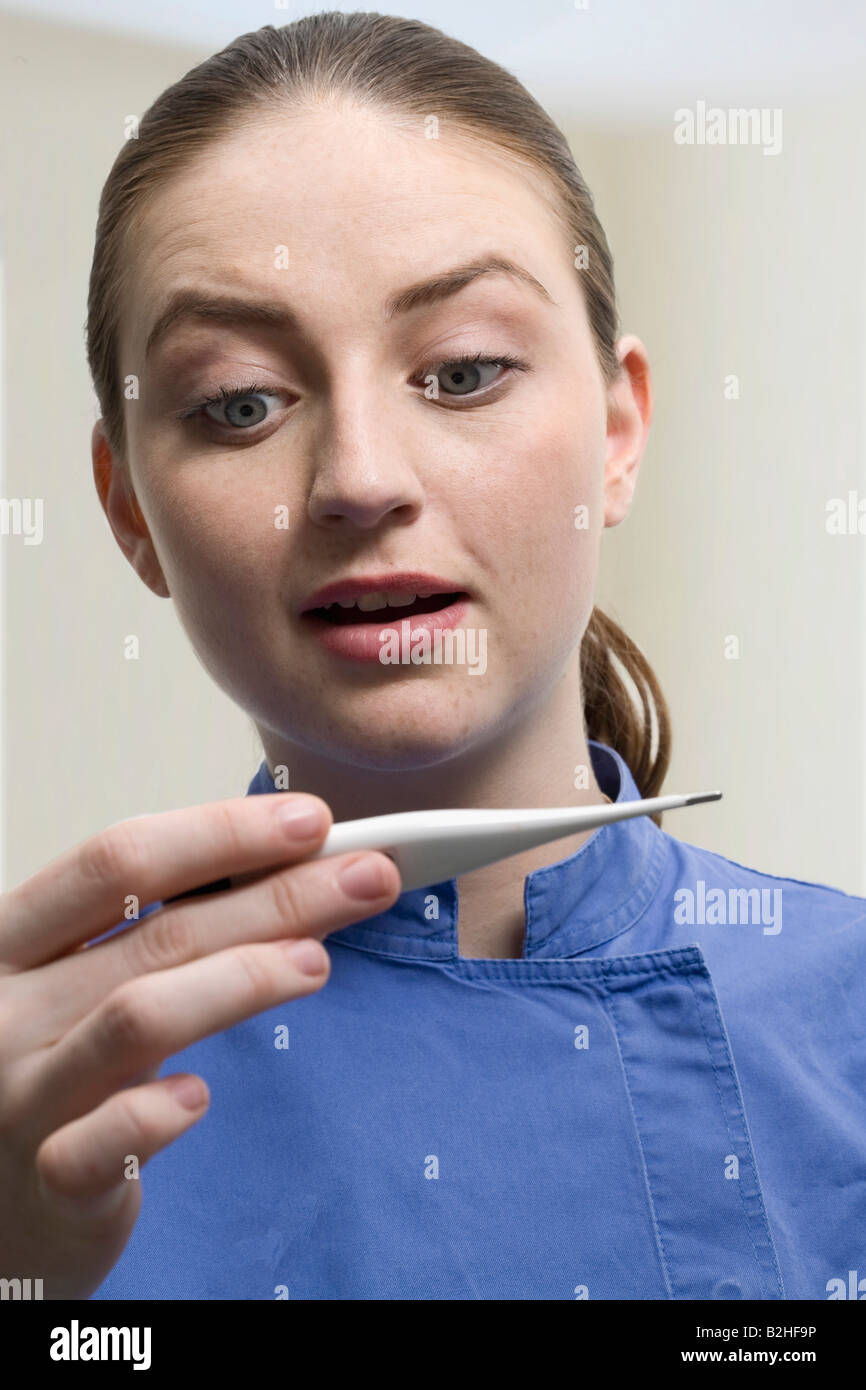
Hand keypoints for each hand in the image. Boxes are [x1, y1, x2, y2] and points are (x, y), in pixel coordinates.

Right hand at [0, 793, 399, 1297]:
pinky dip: (159, 1112)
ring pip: (138, 1018)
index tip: (312, 820)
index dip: (220, 833)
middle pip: (155, 932)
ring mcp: (19, 1097)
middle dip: (277, 894)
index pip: (117, 861)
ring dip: (243, 979)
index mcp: (11, 941)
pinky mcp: (46, 1184)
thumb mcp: (77, 985)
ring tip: (320, 960)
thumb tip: (294, 870)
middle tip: (368, 875)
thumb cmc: (48, 1074)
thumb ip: (156, 935)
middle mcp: (4, 1010)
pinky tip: (202, 1094)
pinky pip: (105, 1141)